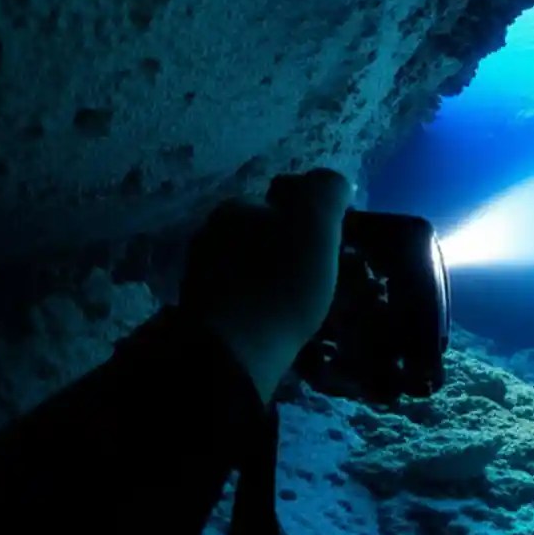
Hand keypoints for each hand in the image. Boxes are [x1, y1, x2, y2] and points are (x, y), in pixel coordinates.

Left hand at [180, 169, 351, 401]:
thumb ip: (326, 190)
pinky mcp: (201, 313)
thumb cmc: (280, 281)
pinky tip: (274, 321)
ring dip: (271, 276)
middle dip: (288, 247)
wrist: (232, 351)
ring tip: (299, 304)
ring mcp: (200, 274)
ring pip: (249, 265)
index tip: (332, 246)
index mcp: (237, 208)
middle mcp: (211, 233)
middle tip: (319, 276)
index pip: (283, 198)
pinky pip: (240, 298)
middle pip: (263, 232)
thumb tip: (333, 183)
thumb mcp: (314, 222)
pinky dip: (258, 304)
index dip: (312, 218)